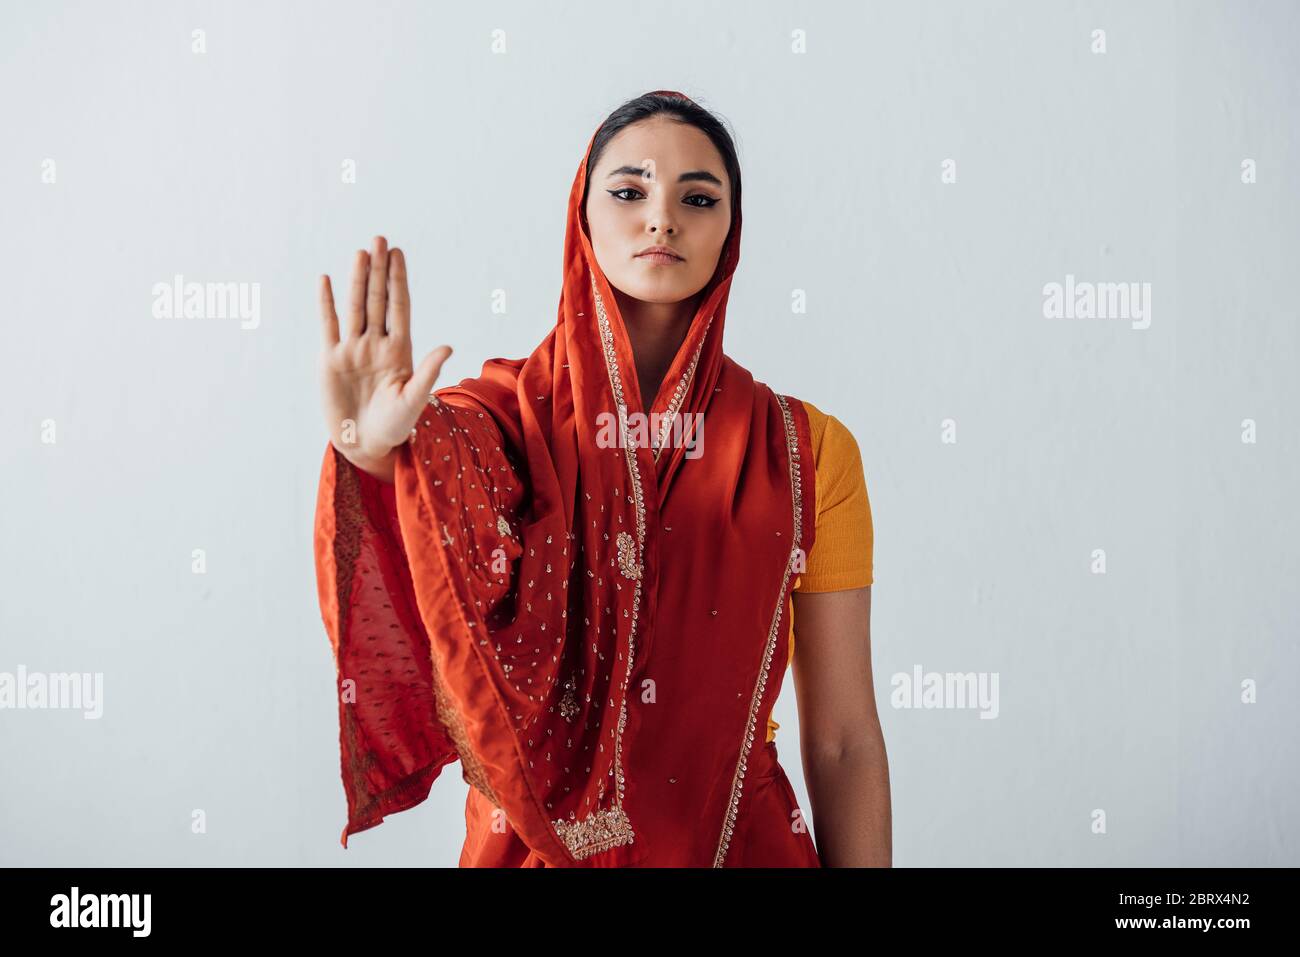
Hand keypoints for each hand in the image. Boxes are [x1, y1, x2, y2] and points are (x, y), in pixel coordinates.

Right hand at [318, 236, 452, 481]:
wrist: (365, 442)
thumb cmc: (395, 425)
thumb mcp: (414, 399)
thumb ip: (428, 372)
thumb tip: (448, 347)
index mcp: (400, 350)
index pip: (400, 307)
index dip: (399, 280)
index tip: (398, 254)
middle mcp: (377, 344)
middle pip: (378, 300)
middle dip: (379, 271)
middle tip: (380, 238)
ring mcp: (354, 349)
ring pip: (356, 307)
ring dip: (357, 280)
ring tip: (360, 253)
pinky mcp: (331, 359)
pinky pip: (329, 325)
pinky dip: (326, 303)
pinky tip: (326, 280)